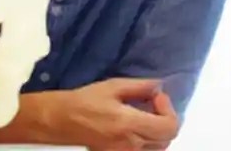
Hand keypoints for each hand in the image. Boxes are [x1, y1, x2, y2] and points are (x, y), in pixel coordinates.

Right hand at [42, 78, 178, 150]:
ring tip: (145, 116)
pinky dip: (146, 141)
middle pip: (167, 139)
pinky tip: (134, 127)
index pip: (170, 127)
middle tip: (152, 104)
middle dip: (165, 119)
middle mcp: (131, 145)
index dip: (168, 110)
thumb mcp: (113, 86)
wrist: (60, 121)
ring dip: (157, 132)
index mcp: (130, 125)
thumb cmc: (84, 100)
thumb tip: (159, 86)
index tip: (156, 97)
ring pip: (157, 149)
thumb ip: (140, 86)